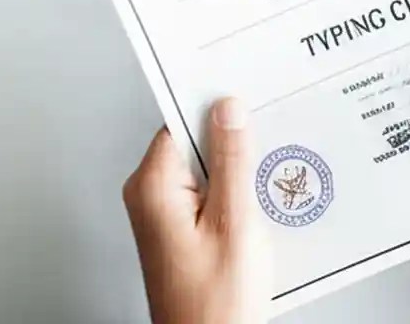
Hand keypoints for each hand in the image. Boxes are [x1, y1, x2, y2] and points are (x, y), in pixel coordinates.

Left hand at [123, 99, 270, 323]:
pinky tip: (252, 215)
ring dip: (237, 176)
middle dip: (233, 147)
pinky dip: (234, 198)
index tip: (245, 105)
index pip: (181, 120)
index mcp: (153, 186)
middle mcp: (150, 196)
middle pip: (195, 143)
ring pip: (207, 169)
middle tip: (260, 161)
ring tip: (257, 198)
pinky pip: (209, 194)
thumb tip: (228, 109)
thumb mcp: (234, 222)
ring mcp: (163, 213)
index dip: (216, 111)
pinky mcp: (180, 228)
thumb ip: (232, 160)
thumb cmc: (213, 304)